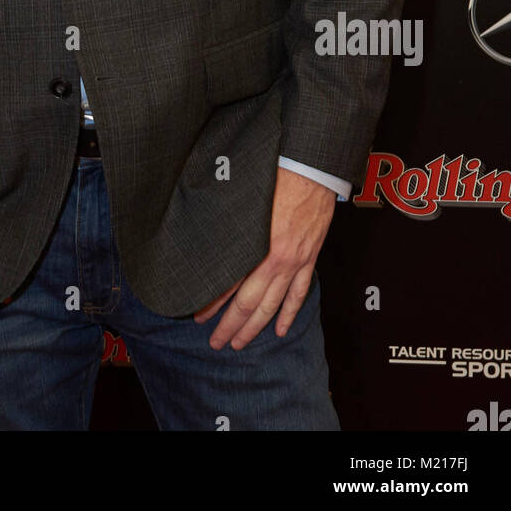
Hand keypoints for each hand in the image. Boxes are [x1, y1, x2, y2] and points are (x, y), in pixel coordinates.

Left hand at [193, 166, 335, 349]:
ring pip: (273, 305)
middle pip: (250, 303)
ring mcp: (295, 262)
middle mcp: (276, 259)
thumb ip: (228, 225)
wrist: (312, 167)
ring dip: (255, 327)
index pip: (230, 284)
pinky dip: (288, 314)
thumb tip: (206, 242)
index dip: (213, 303)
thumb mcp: (244, 199)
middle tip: (215, 342)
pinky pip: (298, 293)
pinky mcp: (308, 258)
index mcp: (257, 244)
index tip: (198, 316)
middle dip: (231, 325)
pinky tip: (279, 330)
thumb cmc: (276, 174)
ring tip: (239, 343)